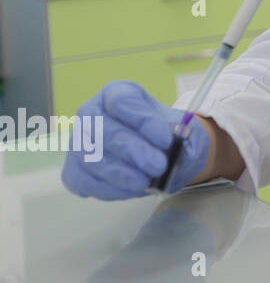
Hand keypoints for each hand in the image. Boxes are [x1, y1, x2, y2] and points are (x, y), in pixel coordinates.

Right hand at [61, 81, 210, 199]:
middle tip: (159, 166)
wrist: (159, 153)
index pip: (123, 102)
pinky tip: (132, 190)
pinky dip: (110, 189)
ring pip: (92, 159)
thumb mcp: (181, 129)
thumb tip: (175, 152)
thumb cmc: (165, 135)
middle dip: (133, 151)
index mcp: (117, 93)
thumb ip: (179, 137)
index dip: (143, 121)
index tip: (166, 140)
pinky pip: (86, 182)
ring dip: (121, 174)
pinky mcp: (74, 170)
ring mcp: (79, 142)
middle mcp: (91, 114)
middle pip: (105, 131)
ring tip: (147, 181)